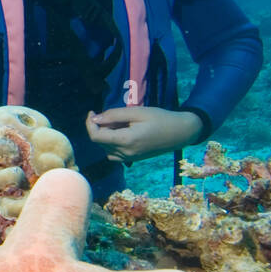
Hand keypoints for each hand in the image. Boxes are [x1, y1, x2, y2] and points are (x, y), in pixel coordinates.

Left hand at [85, 106, 201, 164]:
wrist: (181, 132)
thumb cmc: (160, 118)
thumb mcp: (137, 112)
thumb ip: (114, 115)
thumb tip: (95, 119)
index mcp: (125, 141)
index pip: (95, 137)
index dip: (89, 124)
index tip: (92, 112)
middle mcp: (125, 154)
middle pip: (100, 142)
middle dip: (100, 127)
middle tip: (113, 115)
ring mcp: (129, 159)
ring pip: (105, 148)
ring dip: (106, 135)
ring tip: (121, 123)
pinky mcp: (133, 159)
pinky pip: (114, 154)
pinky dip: (112, 143)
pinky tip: (123, 134)